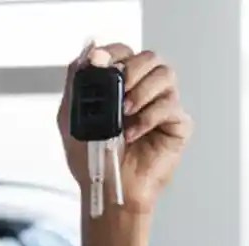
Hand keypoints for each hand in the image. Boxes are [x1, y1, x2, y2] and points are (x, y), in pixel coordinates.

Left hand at [57, 42, 192, 214]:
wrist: (106, 190)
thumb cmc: (91, 158)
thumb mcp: (72, 118)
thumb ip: (76, 85)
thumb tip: (88, 52)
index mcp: (120, 86)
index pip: (125, 53)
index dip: (115, 52)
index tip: (100, 62)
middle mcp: (144, 91)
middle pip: (150, 58)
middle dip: (131, 69)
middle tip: (118, 90)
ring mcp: (162, 106)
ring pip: (165, 75)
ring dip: (143, 90)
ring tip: (124, 113)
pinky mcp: (177, 125)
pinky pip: (171, 107)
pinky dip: (149, 118)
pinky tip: (132, 134)